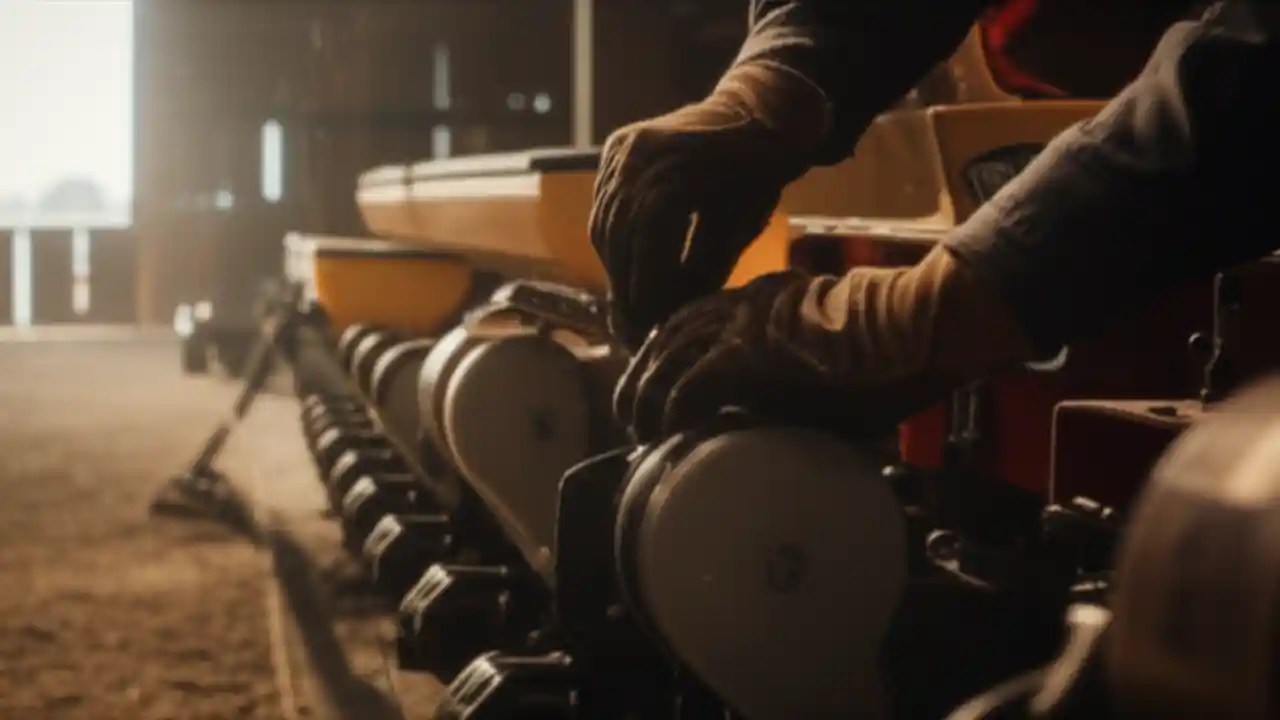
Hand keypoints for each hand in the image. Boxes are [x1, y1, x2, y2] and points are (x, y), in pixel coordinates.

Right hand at [590, 63, 829, 348]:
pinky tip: (627, 269)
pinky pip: (603, 205)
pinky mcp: (614, 150)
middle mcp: (639, 154)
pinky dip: (612, 241)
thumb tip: (672, 315)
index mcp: (675, 167)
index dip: (645, 287)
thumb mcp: (740, 224)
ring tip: (631, 305)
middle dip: (625, 286)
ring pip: (604, 224)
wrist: (756, 109)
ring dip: (615, 268)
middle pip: (617, 235)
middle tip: (633, 327)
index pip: (646, 240)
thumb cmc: (758, 171)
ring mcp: (622, 148)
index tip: (649, 325)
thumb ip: (704, 267)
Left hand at [612, 246, 1035, 442]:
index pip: (694, 321)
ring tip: (638, 431)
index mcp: (762, 302)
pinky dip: (672, 408)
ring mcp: (742, 322)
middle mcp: (743, 303)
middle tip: (632, 417)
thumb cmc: (889, 353)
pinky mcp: (747, 350)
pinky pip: (692, 382)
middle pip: (667, 335)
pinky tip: (665, 431)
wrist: (917, 325)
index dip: (668, 355)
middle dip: (642, 376)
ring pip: (667, 355)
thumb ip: (794, 383)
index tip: (658, 390)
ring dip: (646, 395)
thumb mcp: (828, 367)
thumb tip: (778, 421)